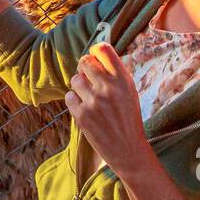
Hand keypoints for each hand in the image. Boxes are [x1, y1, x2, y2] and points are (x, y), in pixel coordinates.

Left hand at [65, 43, 154, 176]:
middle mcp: (109, 87)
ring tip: (89, 97)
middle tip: (88, 77)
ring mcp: (94, 101)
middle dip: (84, 68)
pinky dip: (74, 101)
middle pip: (84, 61)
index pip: (103, 49)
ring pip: (75, 79)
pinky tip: (84, 108)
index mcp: (123, 80)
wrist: (128, 150)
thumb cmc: (128, 119)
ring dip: (79, 86)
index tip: (95, 57)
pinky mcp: (82, 115)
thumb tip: (97, 52)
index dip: (96, 51)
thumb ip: (115, 73)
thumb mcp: (130, 92)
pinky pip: (69, 96)